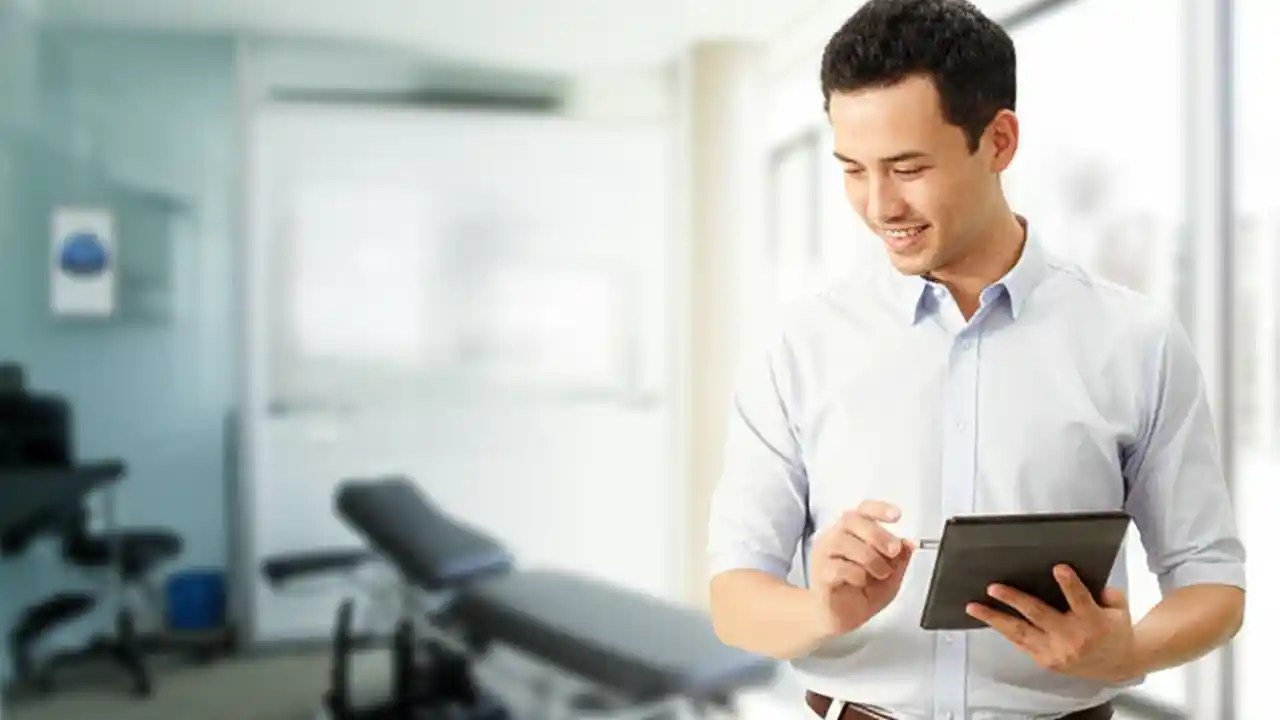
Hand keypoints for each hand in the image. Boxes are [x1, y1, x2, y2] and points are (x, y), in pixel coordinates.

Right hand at [808, 500, 914, 638]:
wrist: (837, 619)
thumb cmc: (859, 594)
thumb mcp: (890, 578)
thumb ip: (899, 561)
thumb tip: (908, 544)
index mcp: (852, 534)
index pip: (862, 510)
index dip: (879, 509)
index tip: (896, 516)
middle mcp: (835, 538)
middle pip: (852, 520)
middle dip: (878, 534)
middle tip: (893, 550)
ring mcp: (824, 554)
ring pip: (843, 541)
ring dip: (869, 558)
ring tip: (879, 573)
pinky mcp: (820, 573)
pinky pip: (838, 566)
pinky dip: (856, 575)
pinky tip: (860, 583)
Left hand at [966, 564, 1140, 683]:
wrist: (1118, 664)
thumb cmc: (1114, 629)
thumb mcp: (1118, 607)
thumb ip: (1103, 591)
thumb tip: (1075, 570)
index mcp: (1094, 622)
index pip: (1080, 600)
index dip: (1069, 584)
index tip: (1058, 568)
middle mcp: (1072, 638)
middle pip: (1039, 615)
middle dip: (1014, 599)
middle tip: (994, 587)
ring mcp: (1056, 652)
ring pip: (1020, 632)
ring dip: (994, 618)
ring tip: (973, 606)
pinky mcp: (1045, 661)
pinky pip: (1020, 643)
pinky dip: (1002, 630)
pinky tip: (986, 618)